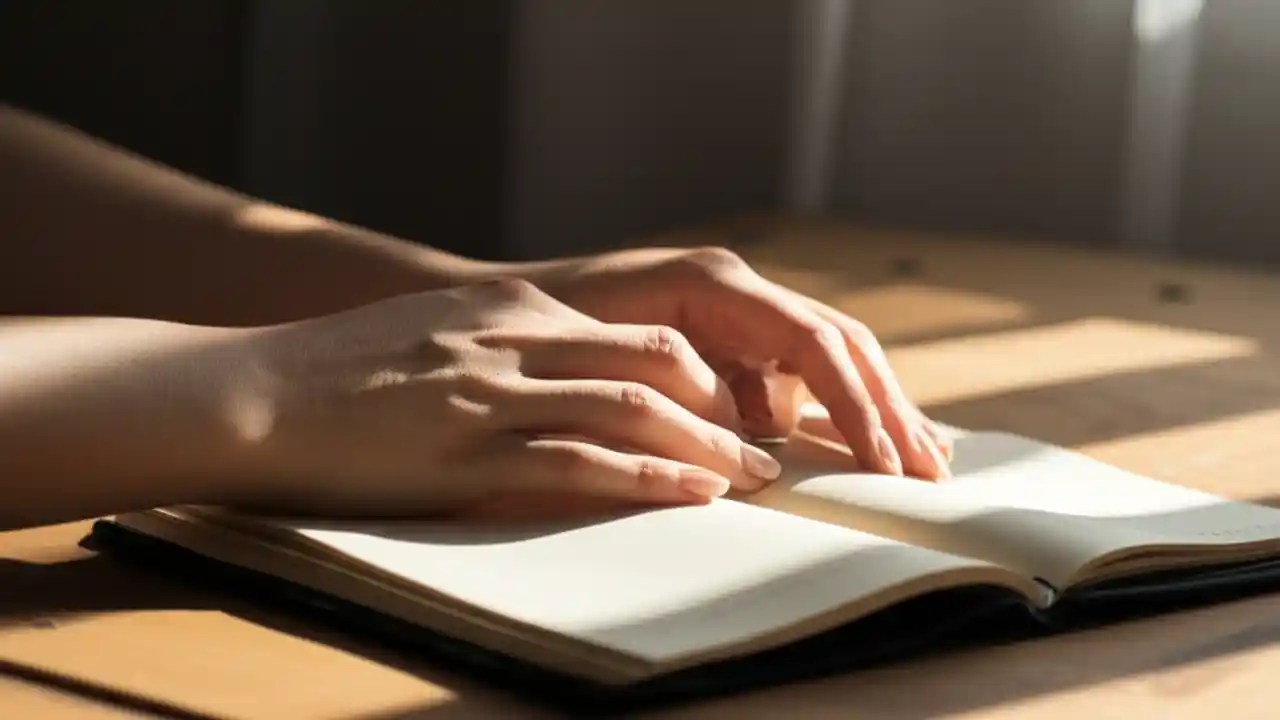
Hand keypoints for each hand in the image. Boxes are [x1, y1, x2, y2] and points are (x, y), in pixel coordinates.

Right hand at [231, 280, 782, 516]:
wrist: (252, 392)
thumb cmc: (339, 370)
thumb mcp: (435, 329)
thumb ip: (503, 342)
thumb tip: (564, 382)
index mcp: (509, 305)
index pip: (634, 332)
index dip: (698, 375)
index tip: (730, 411)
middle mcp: (512, 338)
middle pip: (653, 362)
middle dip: (719, 410)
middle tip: (763, 451)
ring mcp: (490, 394)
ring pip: (630, 410)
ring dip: (703, 447)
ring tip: (752, 481)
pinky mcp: (465, 453)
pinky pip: (578, 462)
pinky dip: (645, 480)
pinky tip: (689, 496)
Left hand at [519, 246, 952, 478]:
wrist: (506, 312)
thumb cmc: (551, 326)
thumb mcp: (613, 353)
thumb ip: (688, 385)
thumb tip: (756, 435)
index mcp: (718, 283)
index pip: (814, 342)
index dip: (856, 404)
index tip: (886, 462)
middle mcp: (741, 293)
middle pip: (841, 347)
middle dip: (889, 409)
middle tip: (934, 473)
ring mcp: (740, 317)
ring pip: (831, 361)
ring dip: (878, 412)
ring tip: (929, 460)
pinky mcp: (732, 346)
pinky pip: (798, 378)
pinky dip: (837, 413)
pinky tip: (871, 444)